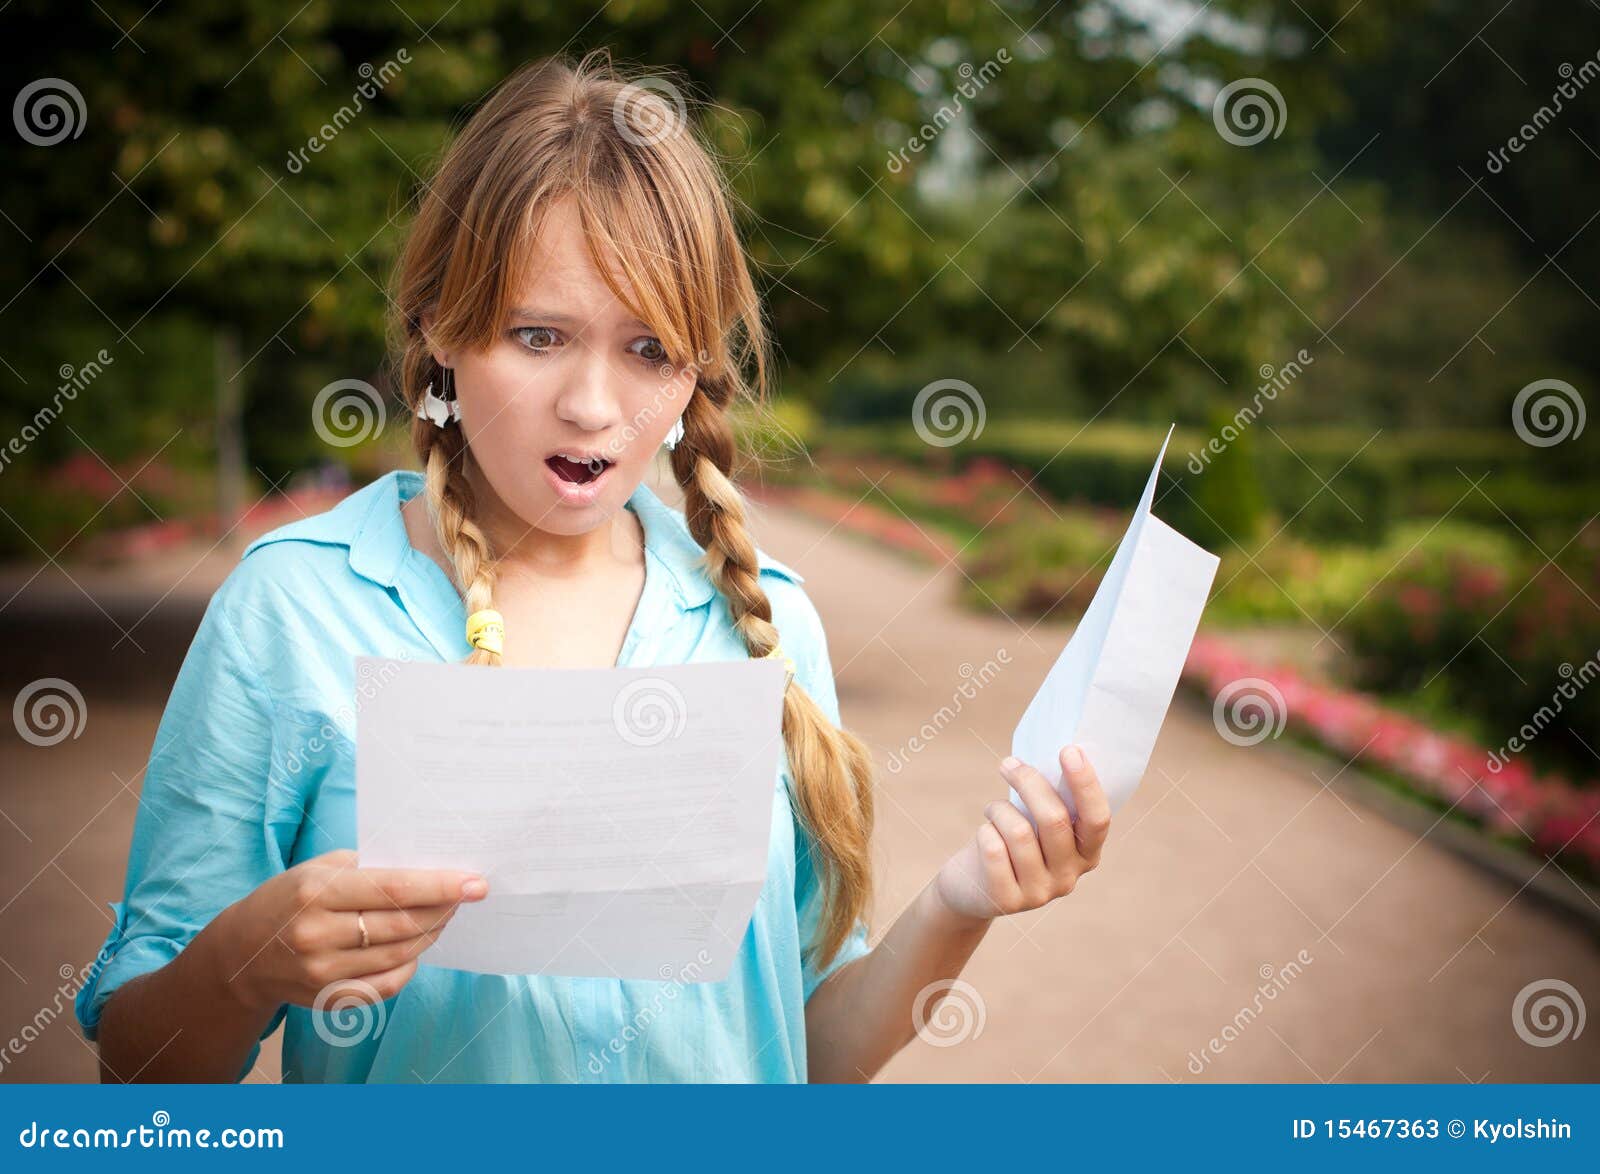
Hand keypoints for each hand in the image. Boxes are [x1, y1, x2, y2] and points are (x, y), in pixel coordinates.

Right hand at [207, 848, 488, 1013]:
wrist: (242, 953)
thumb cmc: (290, 898)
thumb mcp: (319, 868)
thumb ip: (369, 867)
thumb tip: (429, 865)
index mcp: (317, 892)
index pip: (393, 890)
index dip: (440, 887)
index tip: (476, 883)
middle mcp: (318, 934)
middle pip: (402, 925)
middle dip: (443, 909)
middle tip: (465, 895)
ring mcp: (322, 973)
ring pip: (400, 956)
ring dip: (431, 933)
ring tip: (445, 915)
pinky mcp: (328, 998)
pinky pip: (386, 986)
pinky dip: (410, 966)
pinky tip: (416, 946)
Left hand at [933, 746, 1109, 923]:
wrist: (972, 888)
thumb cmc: (1009, 839)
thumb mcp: (1035, 823)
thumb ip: (1050, 800)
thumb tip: (1054, 754)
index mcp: (1087, 854)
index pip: (1098, 819)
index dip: (1086, 784)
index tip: (1069, 750)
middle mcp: (1069, 878)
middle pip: (1054, 820)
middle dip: (1028, 782)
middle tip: (1008, 764)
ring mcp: (1039, 893)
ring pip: (1019, 832)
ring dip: (999, 809)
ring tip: (993, 810)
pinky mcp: (1007, 900)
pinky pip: (993, 848)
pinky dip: (984, 830)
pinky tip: (984, 834)